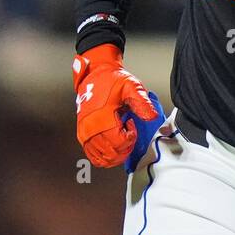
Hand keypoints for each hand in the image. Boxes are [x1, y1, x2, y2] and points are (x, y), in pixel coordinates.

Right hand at [73, 43, 158, 166]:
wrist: (95, 75)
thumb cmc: (112, 81)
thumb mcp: (131, 87)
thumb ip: (142, 103)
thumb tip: (152, 116)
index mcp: (102, 118)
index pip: (119, 142)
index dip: (130, 138)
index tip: (131, 125)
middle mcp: (90, 128)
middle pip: (111, 153)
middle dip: (125, 148)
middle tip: (130, 135)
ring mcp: (84, 133)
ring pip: (102, 158)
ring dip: (116, 155)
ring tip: (122, 141)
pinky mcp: (82, 135)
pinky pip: (92, 156)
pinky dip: (104, 158)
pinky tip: (113, 150)